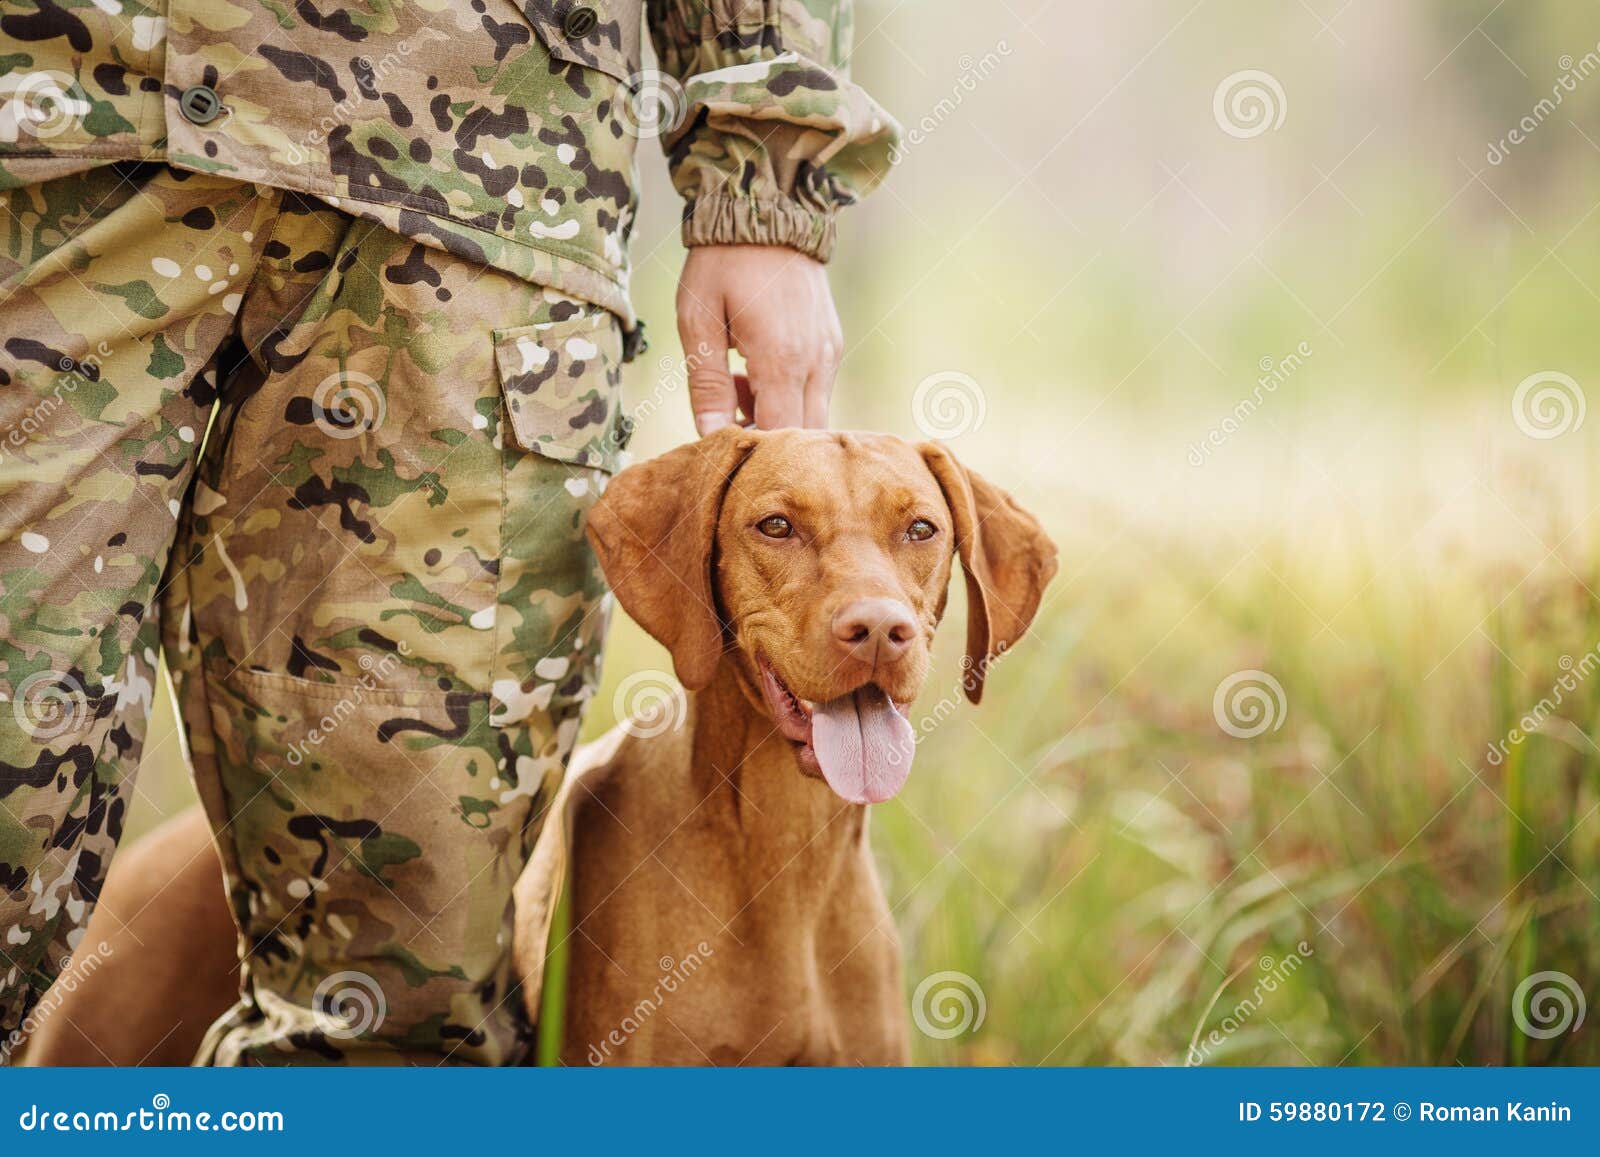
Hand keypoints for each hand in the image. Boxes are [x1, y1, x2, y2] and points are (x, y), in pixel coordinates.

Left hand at [675, 245, 843, 433]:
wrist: (768, 208)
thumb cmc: (723, 262)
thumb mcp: (698, 321)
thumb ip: (706, 384)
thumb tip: (709, 436)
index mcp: (782, 360)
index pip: (777, 435)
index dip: (751, 451)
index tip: (718, 446)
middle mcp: (816, 362)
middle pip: (801, 436)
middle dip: (763, 439)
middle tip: (722, 413)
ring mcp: (829, 353)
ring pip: (811, 416)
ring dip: (773, 417)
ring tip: (734, 382)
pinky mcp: (832, 344)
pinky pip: (815, 391)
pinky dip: (785, 396)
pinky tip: (752, 370)